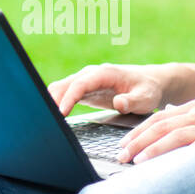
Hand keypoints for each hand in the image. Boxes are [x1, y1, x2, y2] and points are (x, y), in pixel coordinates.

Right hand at [47, 63, 166, 116]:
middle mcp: (91, 74)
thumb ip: (133, 101)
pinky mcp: (84, 90)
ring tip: (46, 119)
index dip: (69, 97)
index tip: (61, 112)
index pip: (80, 84)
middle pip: (65, 84)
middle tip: (47, 119)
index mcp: (104, 73)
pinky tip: (52, 116)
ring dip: (52, 101)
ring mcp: (86, 81)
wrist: (148, 83)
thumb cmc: (147, 89)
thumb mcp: (146, 97)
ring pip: (61, 88)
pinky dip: (56, 103)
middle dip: (53, 100)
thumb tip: (119, 103)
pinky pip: (64, 94)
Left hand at [116, 96, 194, 163]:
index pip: (159, 118)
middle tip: (120, 154)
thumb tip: (174, 132)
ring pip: (174, 135)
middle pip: (160, 126)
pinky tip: (166, 162)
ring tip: (135, 160)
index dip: (139, 130)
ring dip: (151, 148)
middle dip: (137, 141)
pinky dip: (177, 154)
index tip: (124, 143)